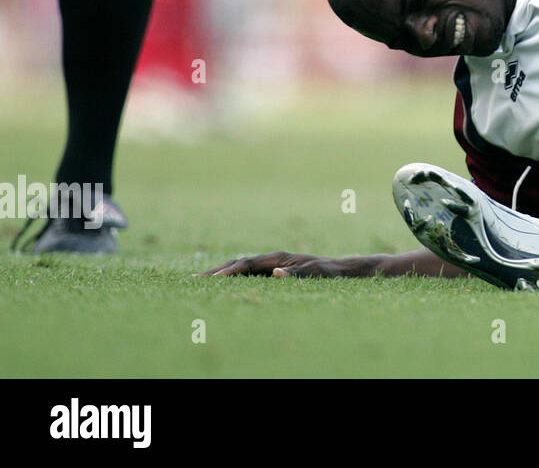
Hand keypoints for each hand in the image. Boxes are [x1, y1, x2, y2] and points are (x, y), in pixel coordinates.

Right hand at [200, 251, 381, 277]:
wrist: (342, 269)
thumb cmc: (331, 272)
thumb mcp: (317, 273)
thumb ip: (298, 274)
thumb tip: (275, 273)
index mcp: (278, 257)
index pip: (245, 264)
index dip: (227, 273)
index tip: (209, 282)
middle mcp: (272, 258)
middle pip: (237, 263)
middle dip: (214, 272)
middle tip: (189, 283)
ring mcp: (271, 264)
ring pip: (239, 268)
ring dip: (219, 275)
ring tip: (197, 283)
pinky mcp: (273, 272)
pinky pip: (246, 275)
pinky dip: (231, 279)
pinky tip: (220, 287)